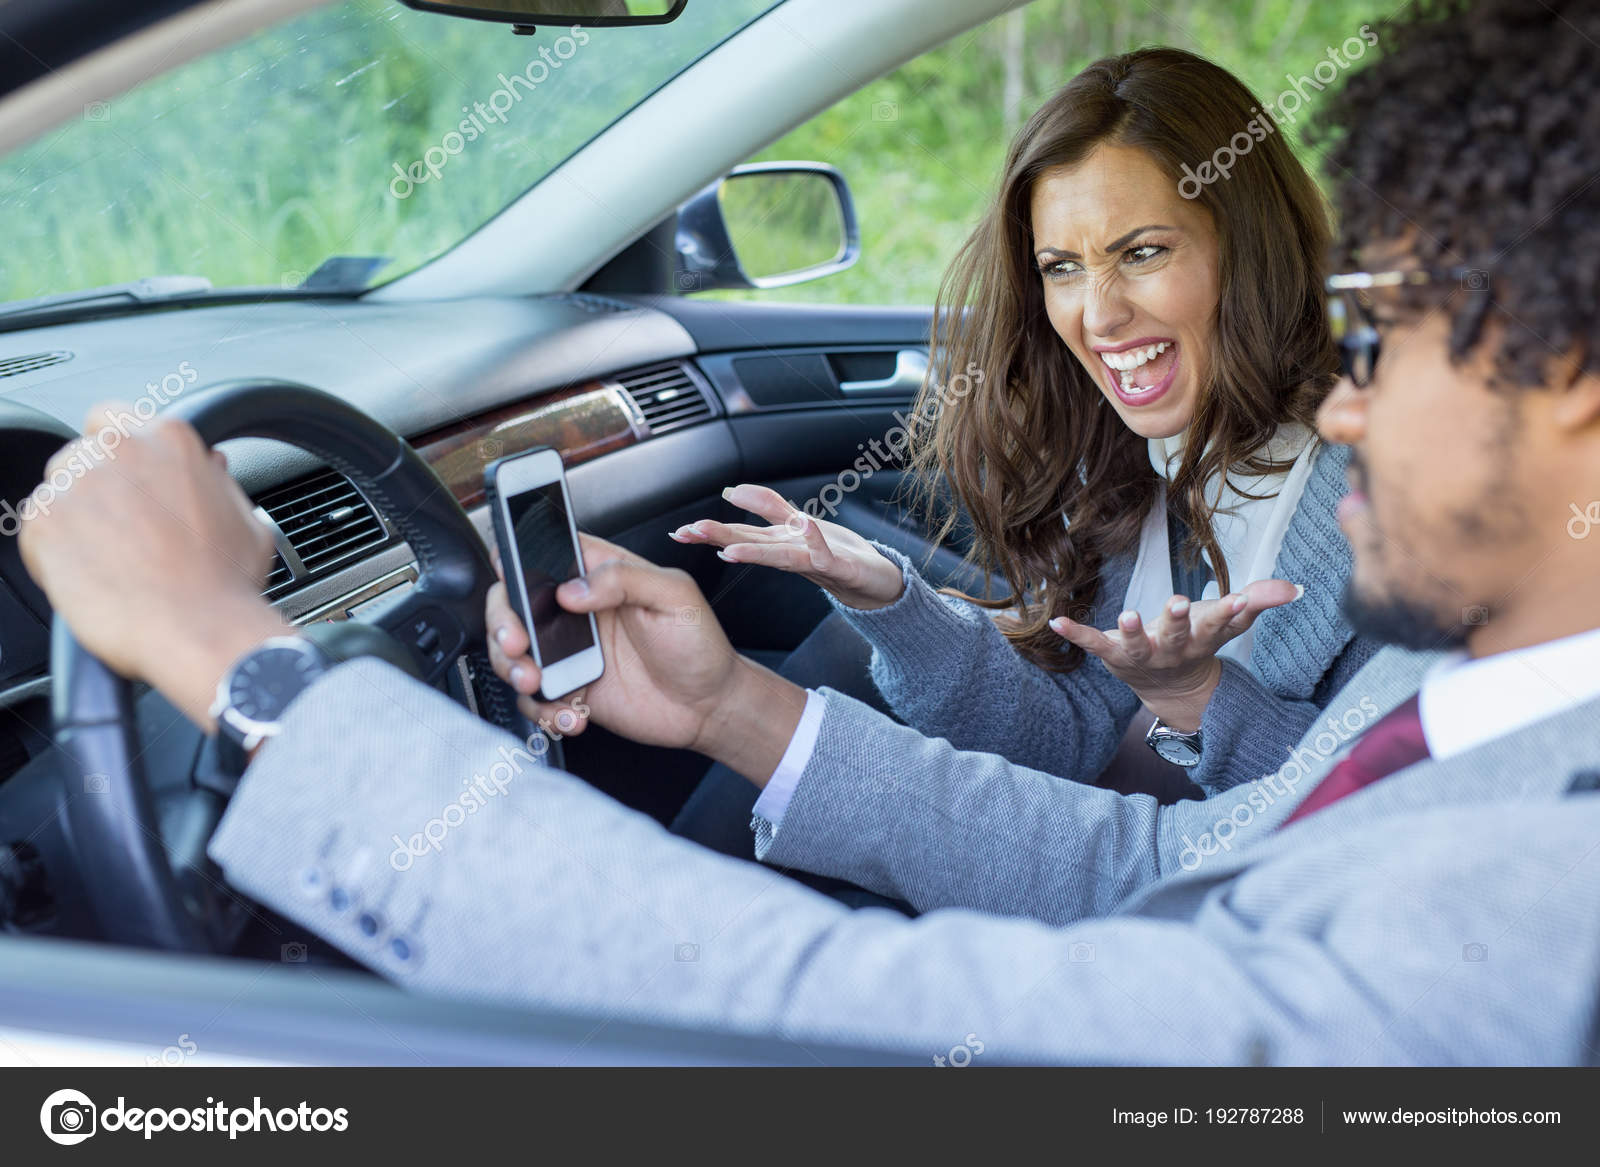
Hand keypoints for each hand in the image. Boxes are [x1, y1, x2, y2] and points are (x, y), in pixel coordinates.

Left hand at [16, 403, 290, 728]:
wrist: (199, 631)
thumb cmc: (227, 583)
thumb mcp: (244, 519)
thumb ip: (217, 483)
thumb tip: (210, 466)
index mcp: (168, 439)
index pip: (113, 417)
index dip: (117, 451)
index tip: (124, 477)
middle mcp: (117, 449)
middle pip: (79, 454)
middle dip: (95, 487)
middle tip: (121, 530)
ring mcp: (76, 483)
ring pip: (57, 491)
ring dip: (75, 518)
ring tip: (108, 559)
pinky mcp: (43, 523)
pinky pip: (36, 530)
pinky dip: (54, 554)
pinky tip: (91, 577)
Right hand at [484, 535, 805, 783]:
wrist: (710, 706)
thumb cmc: (699, 643)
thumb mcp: (674, 595)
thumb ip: (624, 579)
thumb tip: (571, 589)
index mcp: (598, 575)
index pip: (542, 553)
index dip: (516, 560)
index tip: (510, 579)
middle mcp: (575, 610)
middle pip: (513, 603)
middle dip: (502, 624)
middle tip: (517, 645)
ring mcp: (568, 651)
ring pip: (513, 653)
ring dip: (513, 669)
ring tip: (539, 685)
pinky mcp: (569, 689)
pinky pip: (535, 699)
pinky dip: (542, 710)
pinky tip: (573, 715)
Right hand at [668, 484, 904, 610]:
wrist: (877, 586)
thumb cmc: (838, 555)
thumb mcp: (798, 524)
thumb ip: (767, 506)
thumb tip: (732, 490)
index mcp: (779, 544)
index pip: (739, 534)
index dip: (710, 532)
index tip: (679, 533)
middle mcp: (792, 554)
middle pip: (753, 543)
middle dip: (720, 538)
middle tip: (688, 535)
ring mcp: (815, 562)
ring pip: (780, 555)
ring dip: (755, 552)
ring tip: (727, 550)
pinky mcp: (842, 567)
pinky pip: (827, 553)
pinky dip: (815, 539)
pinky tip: (804, 524)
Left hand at [1049, 580, 1302, 731]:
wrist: (1169, 687)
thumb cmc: (1199, 640)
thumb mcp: (1230, 620)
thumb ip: (1259, 601)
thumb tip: (1293, 588)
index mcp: (1203, 639)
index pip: (1220, 624)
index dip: (1231, 612)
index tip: (1238, 599)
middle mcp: (1173, 650)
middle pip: (1178, 635)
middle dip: (1179, 620)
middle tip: (1180, 603)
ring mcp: (1142, 655)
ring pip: (1139, 645)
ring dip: (1133, 631)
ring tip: (1127, 615)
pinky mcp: (1114, 655)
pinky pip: (1094, 644)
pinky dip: (1075, 634)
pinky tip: (1056, 621)